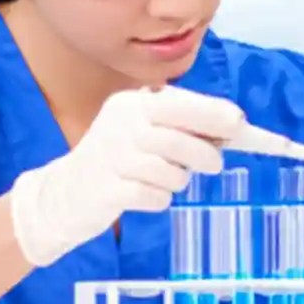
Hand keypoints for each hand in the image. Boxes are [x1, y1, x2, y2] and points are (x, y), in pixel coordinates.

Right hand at [9, 86, 245, 266]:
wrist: (64, 194)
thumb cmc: (119, 160)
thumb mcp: (144, 132)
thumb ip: (182, 127)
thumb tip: (233, 128)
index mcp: (132, 104)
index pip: (179, 104)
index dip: (211, 113)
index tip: (239, 122)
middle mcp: (120, 125)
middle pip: (179, 139)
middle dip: (205, 154)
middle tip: (215, 165)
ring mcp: (110, 157)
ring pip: (171, 172)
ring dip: (178, 180)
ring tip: (167, 179)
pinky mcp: (105, 190)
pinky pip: (154, 197)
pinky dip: (159, 199)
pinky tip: (145, 195)